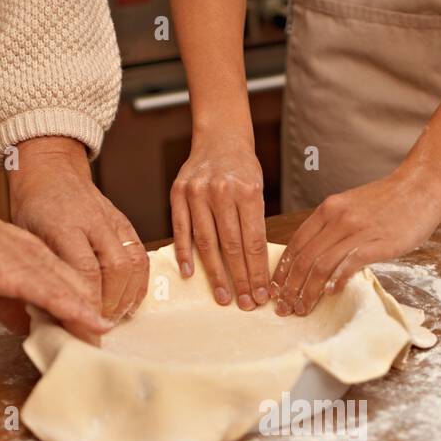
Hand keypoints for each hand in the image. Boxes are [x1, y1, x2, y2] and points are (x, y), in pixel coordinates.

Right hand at [0, 143, 110, 341]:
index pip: (74, 284)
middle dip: (99, 319)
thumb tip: (30, 328)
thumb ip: (12, 302)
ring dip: (94, 321)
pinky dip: (77, 311)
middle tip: (115, 346)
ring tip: (110, 346)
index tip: (105, 333)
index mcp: (36, 254)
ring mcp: (31, 261)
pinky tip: (94, 326)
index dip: (92, 309)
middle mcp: (41, 255)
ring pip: (74, 293)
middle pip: (82, 289)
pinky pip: (54, 293)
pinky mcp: (16, 270)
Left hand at [8, 136, 149, 324]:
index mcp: (63, 223)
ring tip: (117, 317)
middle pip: (115, 268)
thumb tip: (54, 313)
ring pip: (134, 262)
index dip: (88, 303)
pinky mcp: (125, 224)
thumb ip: (42, 270)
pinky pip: (141, 255)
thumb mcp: (25, 237)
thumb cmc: (33, 207)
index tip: (83, 327)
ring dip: (128, 295)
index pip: (85, 270)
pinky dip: (139, 282)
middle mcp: (94, 220)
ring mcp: (113, 220)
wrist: (52, 170)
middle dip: (111, 303)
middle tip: (101, 325)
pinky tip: (130, 301)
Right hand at [170, 133, 270, 309]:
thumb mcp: (257, 190)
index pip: (253, 241)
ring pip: (206, 242)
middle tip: (245, 304)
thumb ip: (254, 224)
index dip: (257, 272)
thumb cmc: (242, 168)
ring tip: (223, 296)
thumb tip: (256, 268)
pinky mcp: (178, 193)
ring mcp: (197, 192)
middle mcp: (221, 192)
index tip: (262, 294)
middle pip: (231, 246)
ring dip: (215, 274)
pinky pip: (181, 229)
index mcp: (247, 192)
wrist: (219, 137)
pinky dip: (185, 253)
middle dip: (240, 279)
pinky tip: (190, 274)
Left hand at [271, 165, 440, 315]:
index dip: (283, 270)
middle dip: (290, 287)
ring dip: (308, 291)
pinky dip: (336, 281)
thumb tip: (319, 256)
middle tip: (284, 307)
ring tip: (302, 308)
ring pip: (321, 265)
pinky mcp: (376, 243)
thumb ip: (334, 228)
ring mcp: (357, 230)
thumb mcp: (352, 207)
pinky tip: (330, 293)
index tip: (277, 289)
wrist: (421, 186)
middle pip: (304, 258)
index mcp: (329, 209)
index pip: (296, 243)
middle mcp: (338, 218)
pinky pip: (348, 265)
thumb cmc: (390, 200)